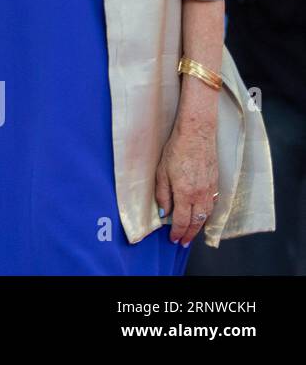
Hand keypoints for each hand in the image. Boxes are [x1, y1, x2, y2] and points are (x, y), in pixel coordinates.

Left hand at [155, 116, 218, 246]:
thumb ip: (163, 194)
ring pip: (207, 214)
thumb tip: (164, 212)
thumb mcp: (162, 172)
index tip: (174, 240)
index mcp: (185, 193)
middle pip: (196, 221)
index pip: (182, 220)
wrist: (197, 134)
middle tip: (184, 243)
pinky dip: (207, 214)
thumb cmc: (176, 150)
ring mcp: (210, 189)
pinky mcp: (215, 182)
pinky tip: (203, 215)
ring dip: (199, 226)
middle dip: (189, 234)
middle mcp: (200, 195)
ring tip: (193, 233)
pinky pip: (212, 204)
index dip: (178, 232)